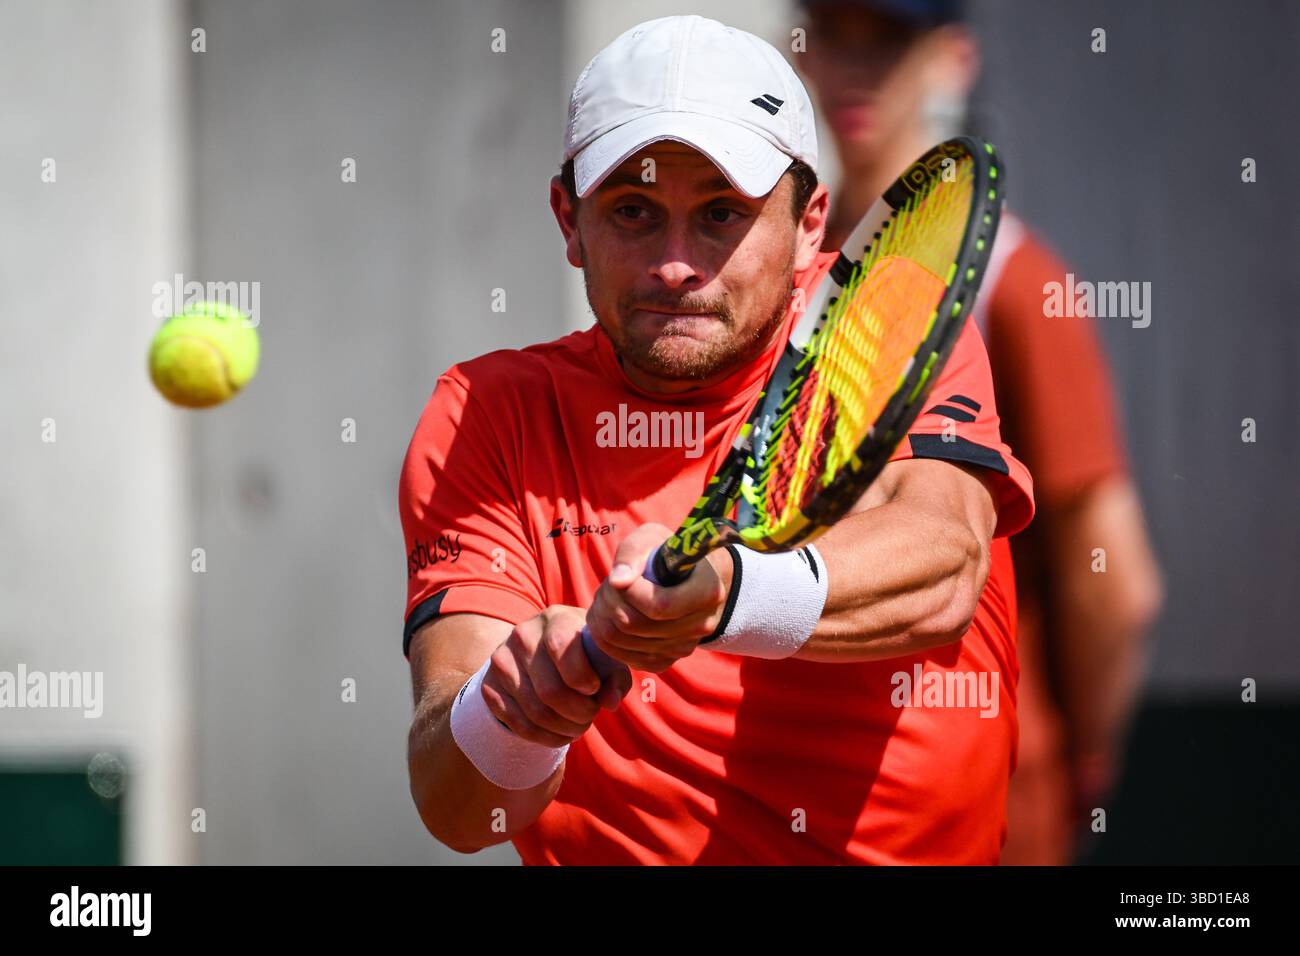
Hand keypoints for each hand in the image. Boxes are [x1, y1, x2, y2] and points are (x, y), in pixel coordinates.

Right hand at [481, 605, 632, 746]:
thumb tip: (610, 701)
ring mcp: (501, 660)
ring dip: (564, 728)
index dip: (583, 678)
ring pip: (535, 711)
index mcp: (555, 618)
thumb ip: (615, 677)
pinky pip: (518, 724)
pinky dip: (545, 737)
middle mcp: (523, 635)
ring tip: (577, 726)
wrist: (540, 655)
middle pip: (550, 690)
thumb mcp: (604, 658)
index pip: (562, 646)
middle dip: (578, 713)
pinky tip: (559, 732)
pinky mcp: (489, 686)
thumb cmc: (584, 655)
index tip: (594, 689)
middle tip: (590, 716)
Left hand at [585, 522, 733, 672]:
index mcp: (708, 591)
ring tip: (606, 598)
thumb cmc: (667, 555)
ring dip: (603, 617)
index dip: (629, 592)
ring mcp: (683, 648)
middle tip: (607, 586)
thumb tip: (618, 581)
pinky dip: (606, 638)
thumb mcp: (652, 538)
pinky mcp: (665, 661)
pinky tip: (609, 617)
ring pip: (623, 642)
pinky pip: (624, 657)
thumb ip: (634, 552)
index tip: (621, 576)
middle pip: (635, 625)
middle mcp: (701, 625)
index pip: (659, 606)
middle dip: (609, 601)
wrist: (686, 580)